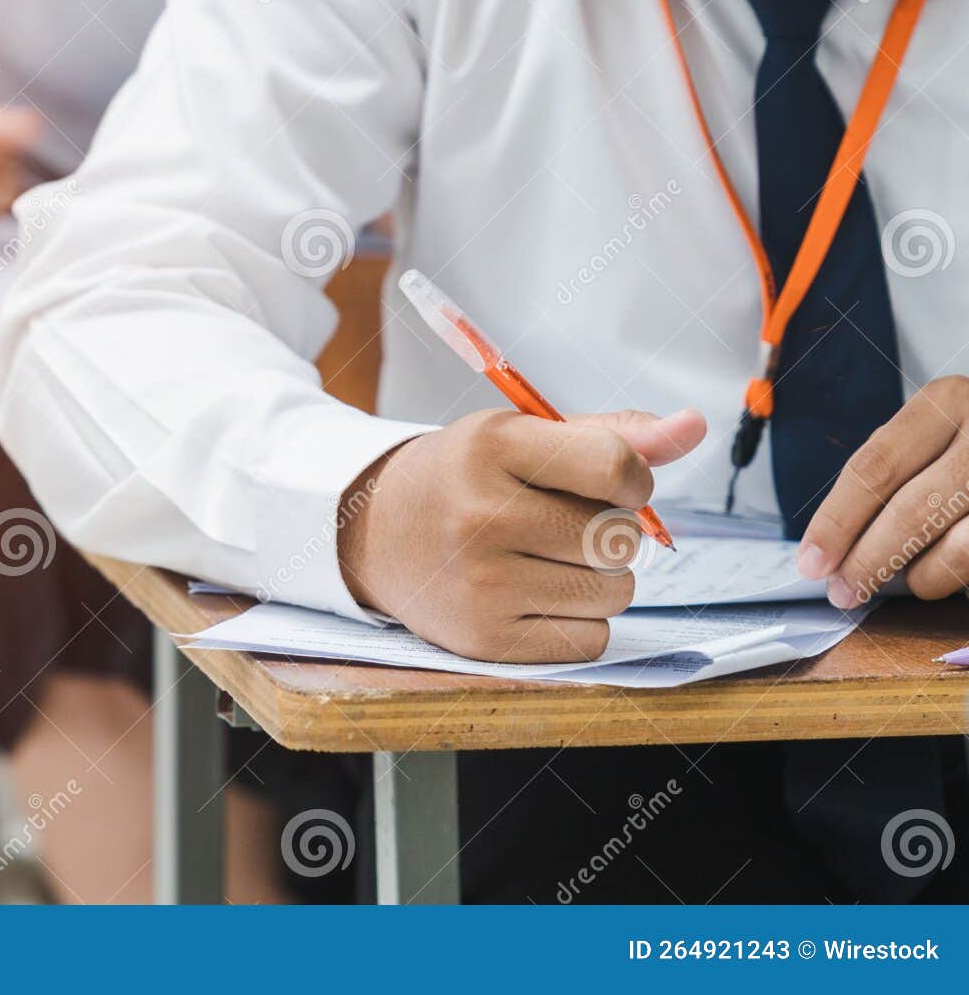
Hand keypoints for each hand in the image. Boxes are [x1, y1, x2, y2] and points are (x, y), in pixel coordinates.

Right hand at [338, 409, 705, 661]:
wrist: (374, 531)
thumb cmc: (464, 478)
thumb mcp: (522, 437)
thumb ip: (611, 434)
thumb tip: (694, 428)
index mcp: (492, 446)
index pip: (615, 466)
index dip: (633, 480)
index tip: (611, 484)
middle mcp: (481, 514)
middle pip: (619, 538)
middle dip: (609, 532)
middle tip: (561, 524)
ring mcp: (481, 583)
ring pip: (614, 592)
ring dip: (599, 579)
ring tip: (548, 561)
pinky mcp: (484, 639)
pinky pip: (592, 640)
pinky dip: (580, 621)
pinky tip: (537, 597)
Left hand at [797, 375, 968, 607]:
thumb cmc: (968, 444)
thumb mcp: (931, 434)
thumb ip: (887, 476)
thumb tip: (831, 550)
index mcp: (946, 400)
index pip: (874, 468)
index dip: (837, 522)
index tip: (811, 563)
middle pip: (912, 510)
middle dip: (868, 561)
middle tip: (844, 592)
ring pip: (960, 547)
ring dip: (920, 577)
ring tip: (905, 582)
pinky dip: (956, 579)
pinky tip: (944, 575)